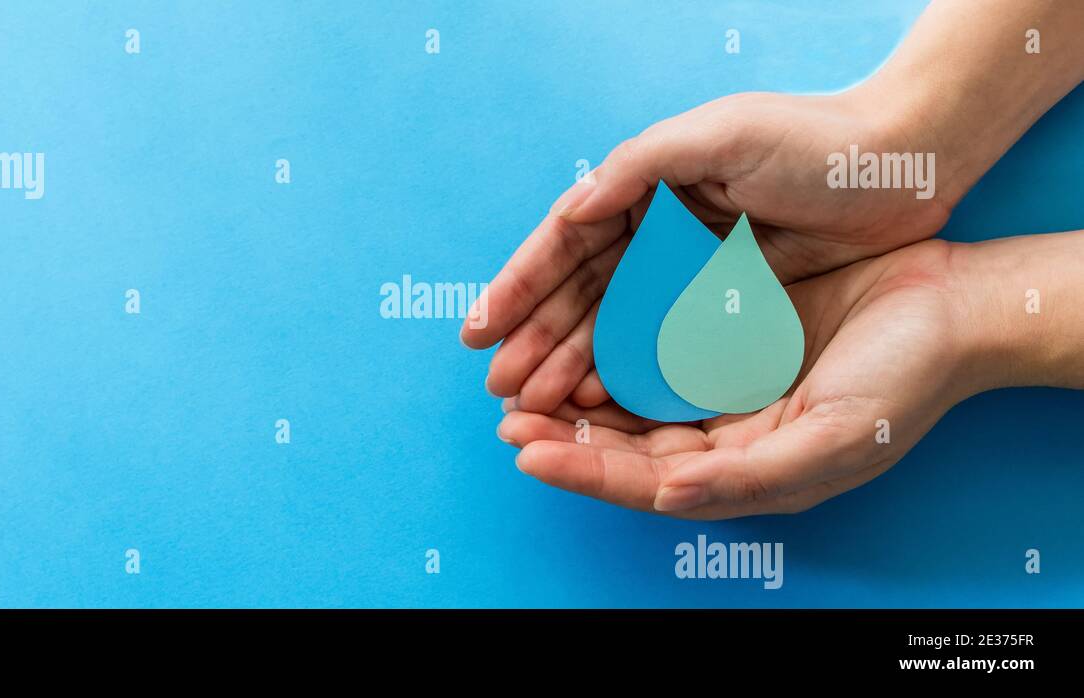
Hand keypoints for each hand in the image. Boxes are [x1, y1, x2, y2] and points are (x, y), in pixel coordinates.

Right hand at [462, 88, 952, 412]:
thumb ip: (638, 167)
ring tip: (532, 406)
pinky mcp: (725, 301)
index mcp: (646, 184)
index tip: (478, 333)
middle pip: (580, 293)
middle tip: (499, 390)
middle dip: (534, 341)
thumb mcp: (720, 133)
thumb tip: (568, 210)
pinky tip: (595, 401)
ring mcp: (689, 268)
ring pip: (613, 325)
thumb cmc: (812, 139)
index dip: (518, 287)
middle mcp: (658, 227)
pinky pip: (660, 342)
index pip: (566, 243)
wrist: (904, 164)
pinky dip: (624, 371)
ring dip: (569, 363)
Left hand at [494, 239, 978, 517]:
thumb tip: (666, 497)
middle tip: (503, 413)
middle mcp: (724, 433)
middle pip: (624, 442)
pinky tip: (580, 332)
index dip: (582, 468)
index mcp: (743, 470)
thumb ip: (743, 479)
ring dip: (577, 391)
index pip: (642, 479)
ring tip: (523, 380)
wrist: (953, 309)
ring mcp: (724, 384)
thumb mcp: (828, 443)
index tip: (523, 449)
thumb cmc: (902, 383)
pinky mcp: (728, 335)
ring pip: (633, 396)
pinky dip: (616, 344)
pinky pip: (658, 345)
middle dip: (561, 432)